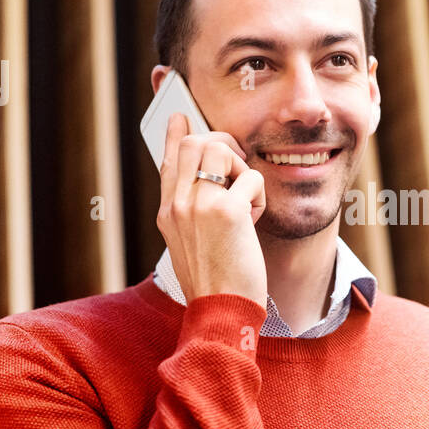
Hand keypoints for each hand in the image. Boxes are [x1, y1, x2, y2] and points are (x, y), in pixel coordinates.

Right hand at [156, 113, 267, 306]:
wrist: (220, 312)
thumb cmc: (214, 280)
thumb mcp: (190, 243)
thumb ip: (191, 211)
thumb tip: (206, 183)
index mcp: (167, 212)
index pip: (168, 160)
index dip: (175, 134)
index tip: (180, 116)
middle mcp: (177, 204)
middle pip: (194, 142)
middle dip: (222, 143)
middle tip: (238, 164)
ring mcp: (198, 205)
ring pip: (220, 148)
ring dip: (242, 167)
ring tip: (246, 199)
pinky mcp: (227, 211)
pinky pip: (252, 177)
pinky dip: (261, 196)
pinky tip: (255, 221)